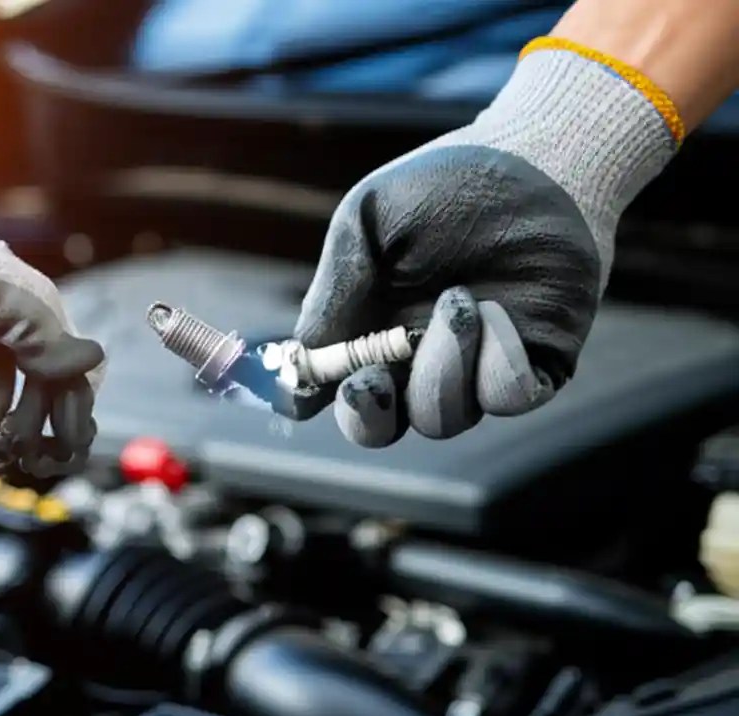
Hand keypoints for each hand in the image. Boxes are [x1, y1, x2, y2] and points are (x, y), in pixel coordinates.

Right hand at [295, 44, 676, 446]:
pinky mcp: (535, 362)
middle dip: (368, 415)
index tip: (310, 384)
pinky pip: (509, 398)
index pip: (330, 391)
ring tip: (459, 300)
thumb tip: (306, 351)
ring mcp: (475, 366)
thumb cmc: (442, 184)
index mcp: (367, 330)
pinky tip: (497, 310)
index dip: (312, 400)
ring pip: (442, 419)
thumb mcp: (366, 222)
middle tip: (371, 378)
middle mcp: (416, 359)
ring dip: (441, 369)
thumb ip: (335, 286)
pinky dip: (497, 365)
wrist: (537, 157)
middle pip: (380, 429)